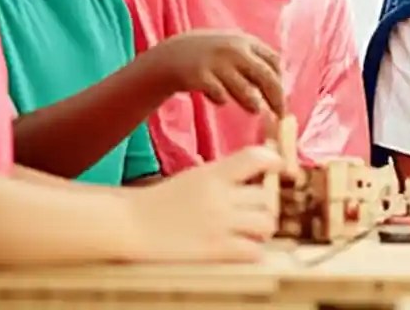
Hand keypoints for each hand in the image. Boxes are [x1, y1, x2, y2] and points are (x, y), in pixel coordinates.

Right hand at [124, 146, 281, 262]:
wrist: (129, 224)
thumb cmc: (157, 202)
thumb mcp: (192, 177)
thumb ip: (221, 176)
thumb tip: (251, 178)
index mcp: (212, 173)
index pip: (255, 157)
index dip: (274, 161)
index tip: (280, 168)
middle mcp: (220, 196)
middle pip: (266, 197)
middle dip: (264, 206)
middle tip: (253, 213)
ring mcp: (220, 223)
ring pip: (266, 223)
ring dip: (262, 229)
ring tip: (249, 233)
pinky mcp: (215, 250)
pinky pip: (254, 251)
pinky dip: (252, 252)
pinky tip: (241, 250)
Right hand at [139, 30, 283, 113]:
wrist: (169, 56)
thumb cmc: (207, 57)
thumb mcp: (231, 47)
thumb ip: (253, 60)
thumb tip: (278, 86)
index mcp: (245, 41)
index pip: (274, 60)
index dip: (280, 79)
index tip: (280, 95)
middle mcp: (234, 49)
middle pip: (266, 76)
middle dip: (277, 98)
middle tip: (281, 114)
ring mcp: (217, 62)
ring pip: (245, 90)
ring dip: (253, 103)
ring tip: (254, 109)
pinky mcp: (200, 76)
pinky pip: (220, 95)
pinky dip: (222, 100)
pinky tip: (220, 99)